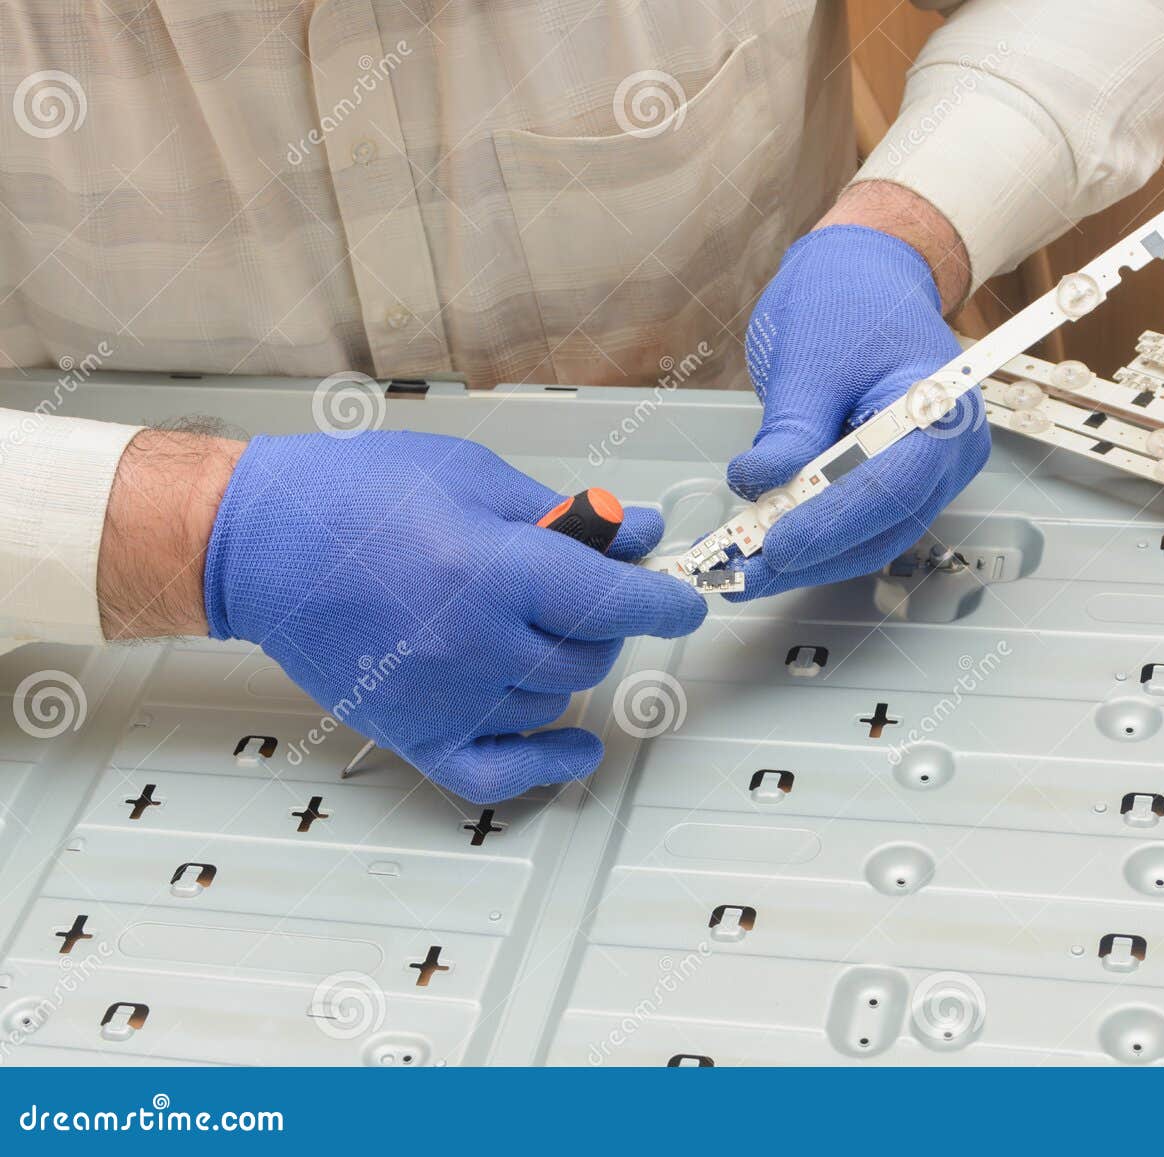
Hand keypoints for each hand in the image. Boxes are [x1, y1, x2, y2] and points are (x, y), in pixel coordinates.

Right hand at [183, 431, 703, 802]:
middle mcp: (473, 642)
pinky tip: (577, 746)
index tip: (684, 603)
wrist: (256, 542)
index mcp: (492, 568)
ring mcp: (444, 697)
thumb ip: (565, 514)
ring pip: (554, 699)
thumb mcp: (473, 477)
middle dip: (603, 622)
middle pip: (591, 655)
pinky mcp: (413, 731)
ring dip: (562, 665)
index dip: (665, 603)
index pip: (616, 602)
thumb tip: (638, 532)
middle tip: (581, 589)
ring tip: (525, 623)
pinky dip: (547, 763)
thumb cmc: (351, 497)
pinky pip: (500, 772)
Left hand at [726, 198, 988, 597]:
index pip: (893, 486)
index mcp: (939, 408)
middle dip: (811, 554)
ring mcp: (930, 471)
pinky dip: (815, 535)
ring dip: (808, 555)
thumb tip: (758, 485)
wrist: (869, 273)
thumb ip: (790, 428)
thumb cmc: (851, 297)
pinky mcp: (899, 480)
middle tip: (742, 571)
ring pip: (872, 536)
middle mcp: (949, 450)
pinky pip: (862, 522)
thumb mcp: (810, 357)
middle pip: (884, 526)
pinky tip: (768, 539)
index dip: (832, 523)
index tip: (774, 544)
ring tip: (744, 565)